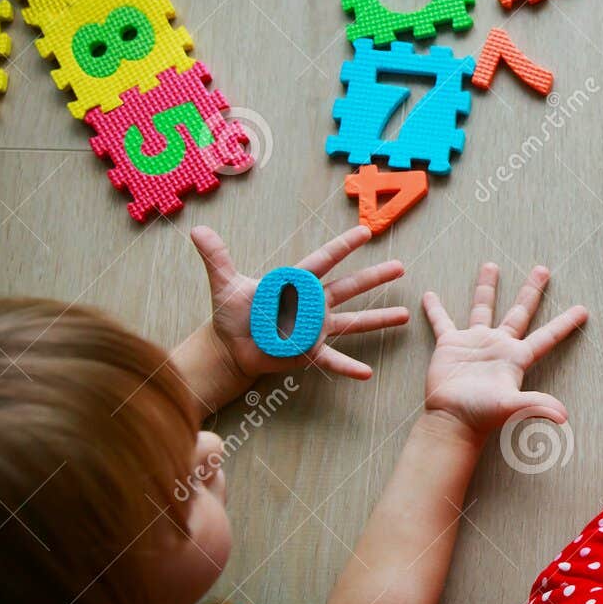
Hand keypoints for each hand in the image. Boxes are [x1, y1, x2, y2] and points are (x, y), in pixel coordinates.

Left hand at [192, 224, 408, 381]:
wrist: (229, 348)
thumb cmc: (232, 314)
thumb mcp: (224, 285)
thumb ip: (216, 258)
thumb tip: (197, 230)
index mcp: (295, 284)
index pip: (322, 261)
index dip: (342, 246)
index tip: (365, 232)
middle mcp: (312, 304)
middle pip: (349, 286)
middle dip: (374, 277)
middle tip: (401, 267)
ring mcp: (315, 329)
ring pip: (353, 321)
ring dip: (378, 319)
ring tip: (405, 315)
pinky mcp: (309, 353)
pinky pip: (332, 360)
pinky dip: (348, 367)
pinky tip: (367, 373)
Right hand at [421, 263, 586, 439]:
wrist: (451, 420)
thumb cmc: (481, 415)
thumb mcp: (512, 406)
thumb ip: (537, 406)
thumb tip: (564, 417)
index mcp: (516, 356)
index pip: (547, 336)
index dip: (565, 324)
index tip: (583, 310)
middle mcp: (499, 345)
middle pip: (520, 312)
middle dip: (531, 291)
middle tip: (543, 269)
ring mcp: (474, 343)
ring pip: (483, 308)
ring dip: (487, 287)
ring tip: (491, 265)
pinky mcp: (450, 345)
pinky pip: (442, 322)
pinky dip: (436, 309)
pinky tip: (431, 295)